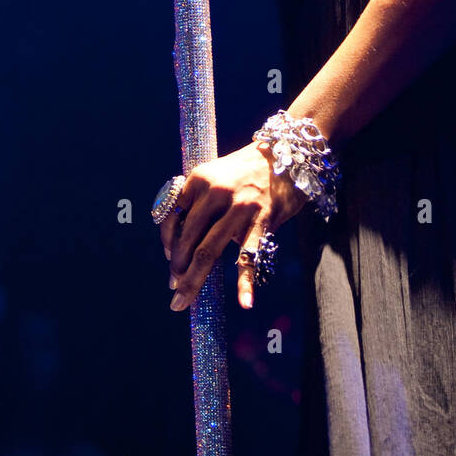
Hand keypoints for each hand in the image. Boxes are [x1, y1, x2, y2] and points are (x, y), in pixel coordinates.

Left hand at [158, 143, 308, 310]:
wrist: (287, 153)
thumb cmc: (246, 171)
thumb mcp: (215, 176)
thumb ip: (199, 204)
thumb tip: (181, 244)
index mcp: (198, 179)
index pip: (171, 216)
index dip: (167, 242)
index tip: (169, 259)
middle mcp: (215, 191)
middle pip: (187, 239)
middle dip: (177, 268)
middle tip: (174, 288)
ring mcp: (239, 206)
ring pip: (208, 251)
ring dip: (193, 280)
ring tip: (183, 300)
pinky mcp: (263, 219)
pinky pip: (250, 257)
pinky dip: (246, 283)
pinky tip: (245, 302)